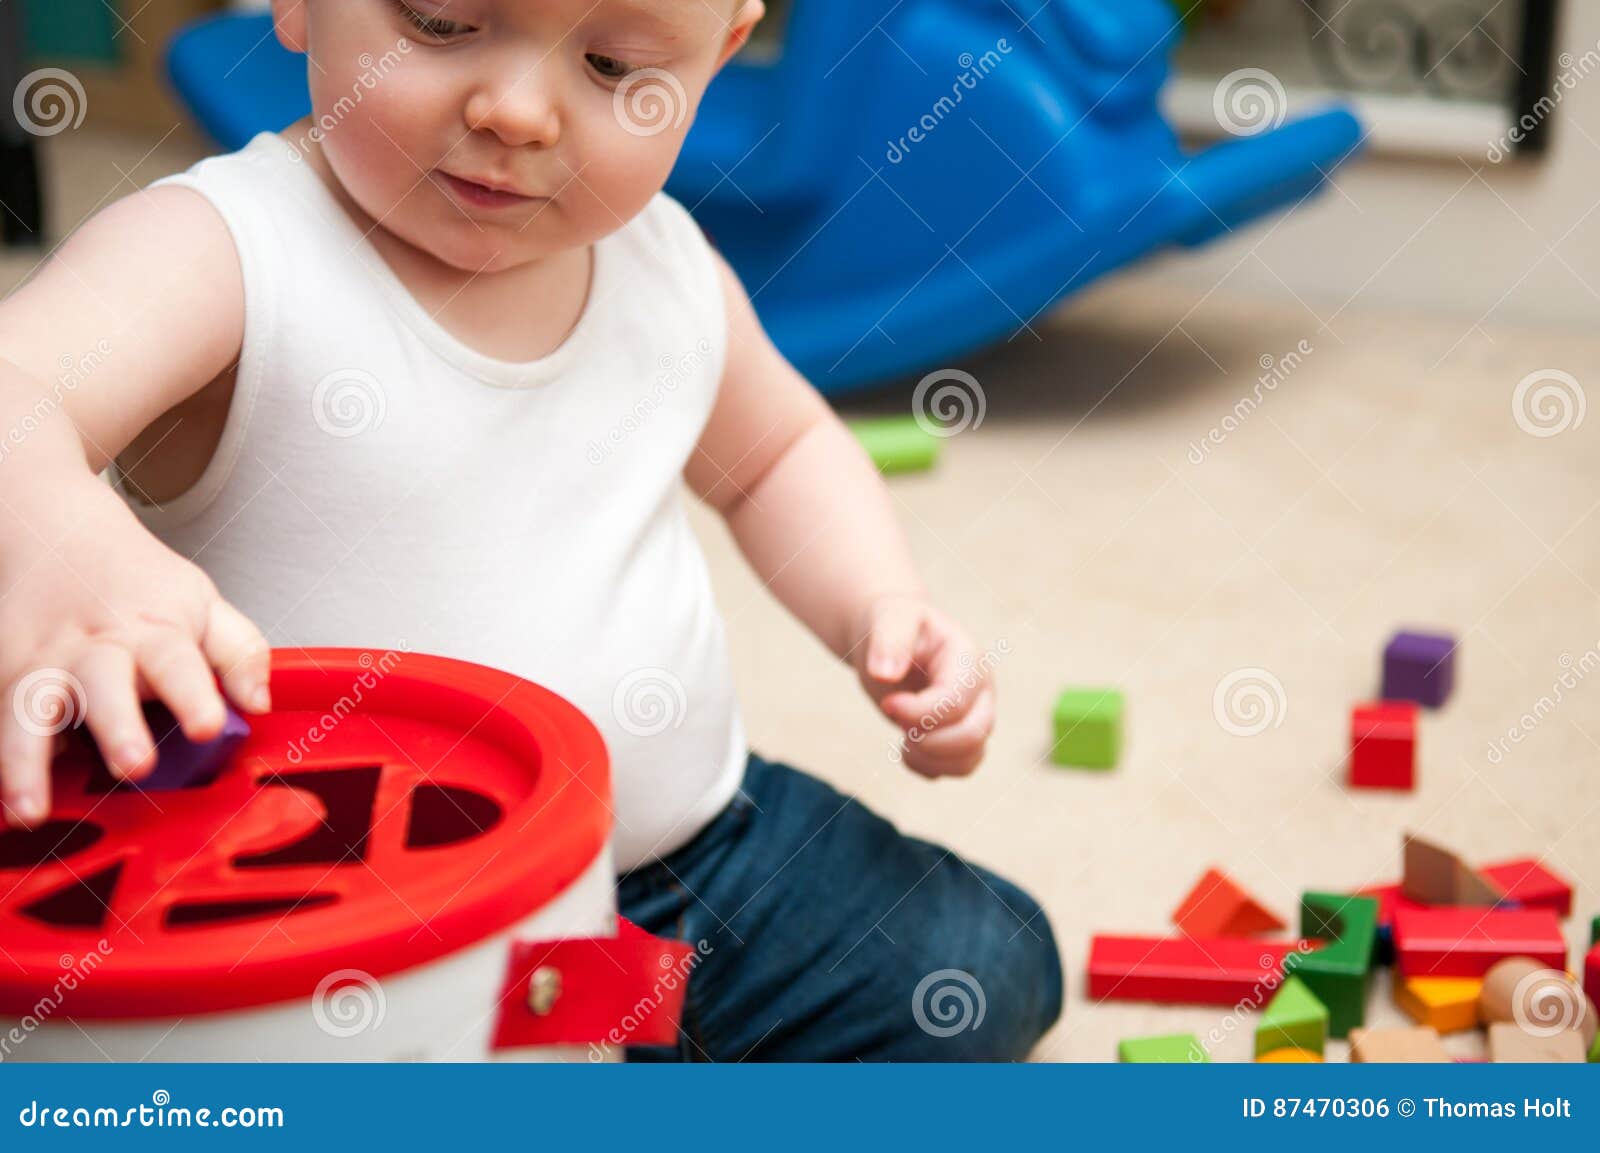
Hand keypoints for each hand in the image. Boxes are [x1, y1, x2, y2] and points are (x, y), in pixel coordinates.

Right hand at [0, 480, 271, 826]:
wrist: (58, 531)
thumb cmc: (139, 582)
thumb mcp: (202, 603)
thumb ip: (239, 652)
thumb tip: (259, 703)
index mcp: (154, 630)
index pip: (178, 662)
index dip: (195, 696)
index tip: (208, 727)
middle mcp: (95, 648)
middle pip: (103, 685)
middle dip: (118, 726)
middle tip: (136, 765)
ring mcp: (41, 663)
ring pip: (27, 709)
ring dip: (25, 762)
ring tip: (30, 809)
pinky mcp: (2, 676)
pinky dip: (0, 758)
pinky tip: (5, 800)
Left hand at [854, 595, 996, 778]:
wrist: (891, 636)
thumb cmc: (892, 624)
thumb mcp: (889, 618)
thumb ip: (889, 640)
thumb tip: (884, 674)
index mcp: (967, 659)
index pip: (955, 701)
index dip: (920, 713)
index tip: (888, 705)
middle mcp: (980, 690)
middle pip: (972, 734)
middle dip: (927, 739)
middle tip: (895, 719)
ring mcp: (976, 714)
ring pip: (969, 758)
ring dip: (928, 758)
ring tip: (902, 736)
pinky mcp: (964, 734)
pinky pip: (960, 767)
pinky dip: (930, 767)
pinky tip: (907, 747)